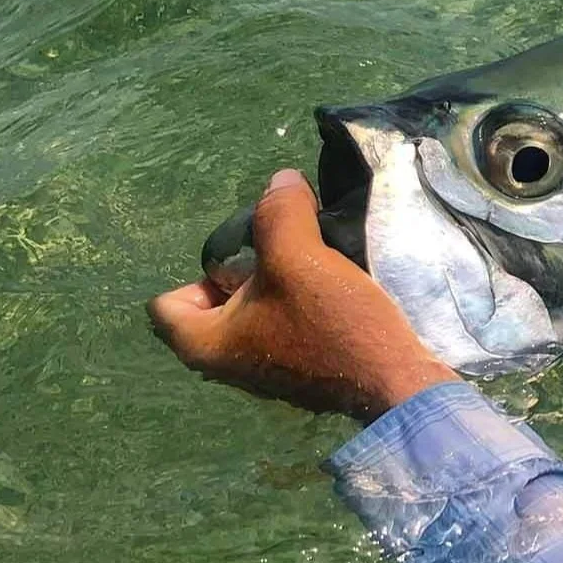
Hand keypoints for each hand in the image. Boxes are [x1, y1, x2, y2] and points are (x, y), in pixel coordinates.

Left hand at [148, 169, 458, 420]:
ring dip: (276, 286)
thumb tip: (280, 182)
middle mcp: (226, 366)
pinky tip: (332, 291)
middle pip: (214, 302)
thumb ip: (279, 211)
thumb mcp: (299, 256)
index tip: (246, 257)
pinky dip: (300, 305)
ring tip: (312, 267)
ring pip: (253, 312)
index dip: (202, 267)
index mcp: (205, 345)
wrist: (397, 380)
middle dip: (243, 271)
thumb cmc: (332, 324)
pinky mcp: (302, 371)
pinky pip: (284, 327)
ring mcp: (267, 371)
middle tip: (282, 255)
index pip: (165, 302)